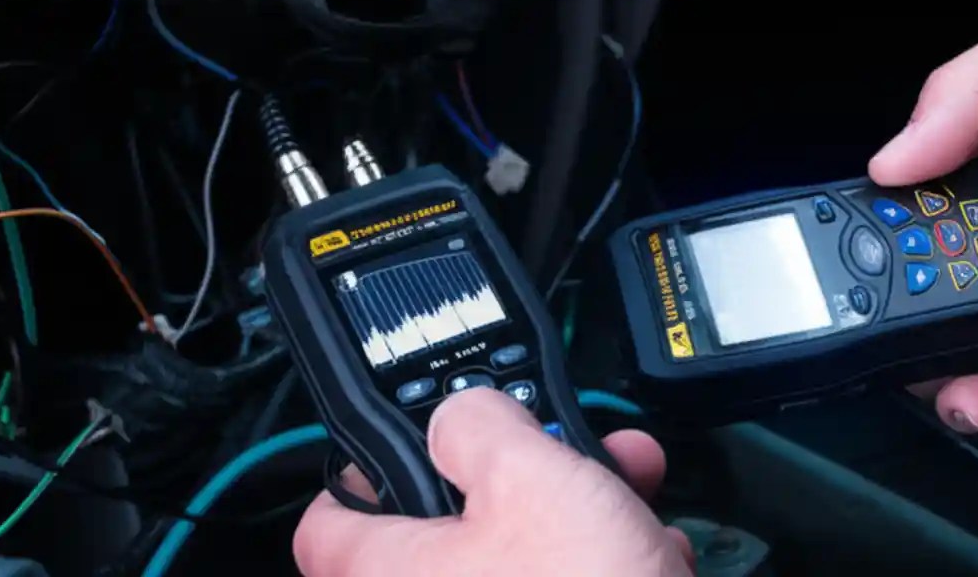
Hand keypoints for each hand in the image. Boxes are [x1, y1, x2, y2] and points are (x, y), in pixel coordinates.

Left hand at [292, 388, 692, 575]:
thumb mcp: (530, 477)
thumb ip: (478, 427)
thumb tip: (459, 417)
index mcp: (388, 576)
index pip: (330, 519)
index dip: (369, 465)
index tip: (419, 442)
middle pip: (446, 529)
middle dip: (521, 477)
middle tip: (561, 453)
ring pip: (515, 559)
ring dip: (575, 517)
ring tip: (629, 496)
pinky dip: (592, 572)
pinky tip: (647, 557)